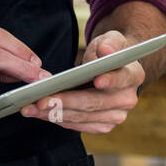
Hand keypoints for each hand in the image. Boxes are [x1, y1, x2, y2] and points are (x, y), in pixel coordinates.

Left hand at [19, 30, 143, 134]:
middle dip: (65, 102)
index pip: (121, 78)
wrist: (112, 69)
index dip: (110, 80)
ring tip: (31, 107)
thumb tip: (107, 50)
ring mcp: (115, 116)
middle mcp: (127, 100)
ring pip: (82, 117)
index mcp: (133, 75)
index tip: (97, 80)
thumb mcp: (110, 39)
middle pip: (94, 103)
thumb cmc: (107, 52)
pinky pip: (77, 125)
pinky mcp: (102, 126)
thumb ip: (110, 43)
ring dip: (54, 114)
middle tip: (41, 100)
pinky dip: (58, 119)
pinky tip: (40, 113)